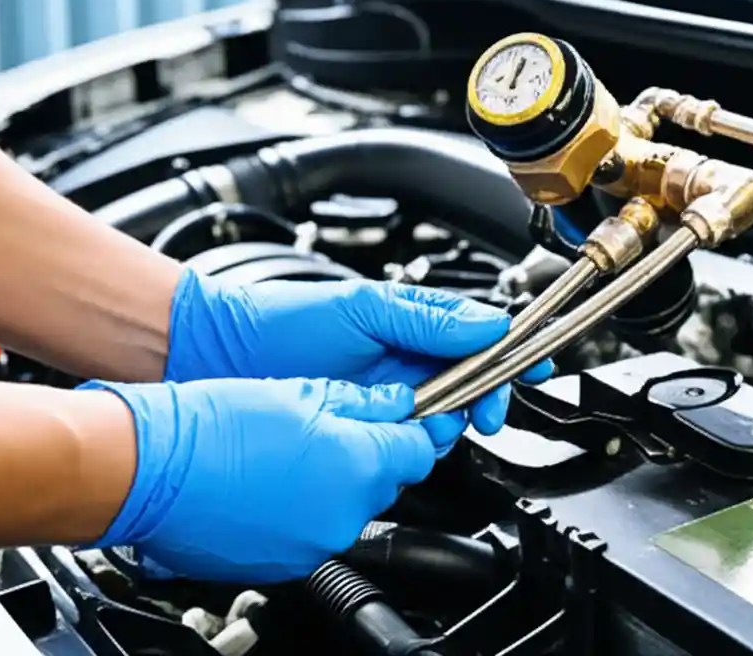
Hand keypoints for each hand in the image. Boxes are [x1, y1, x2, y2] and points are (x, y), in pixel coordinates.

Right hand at [80, 377, 434, 582]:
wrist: (148, 468)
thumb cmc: (210, 425)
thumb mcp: (298, 392)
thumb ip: (360, 402)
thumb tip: (394, 403)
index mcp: (357, 465)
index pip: (420, 449)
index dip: (415, 425)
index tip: (407, 413)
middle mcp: (343, 515)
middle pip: (386, 480)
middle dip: (370, 451)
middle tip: (333, 423)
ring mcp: (314, 545)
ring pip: (349, 507)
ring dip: (334, 480)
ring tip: (290, 451)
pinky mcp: (285, 564)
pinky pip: (314, 530)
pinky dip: (303, 507)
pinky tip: (270, 479)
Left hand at [163, 270, 552, 451]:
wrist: (216, 355)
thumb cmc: (279, 321)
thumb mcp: (361, 307)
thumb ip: (425, 317)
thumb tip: (486, 323)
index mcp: (410, 325)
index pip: (478, 339)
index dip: (511, 354)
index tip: (537, 365)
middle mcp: (402, 362)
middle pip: (470, 384)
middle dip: (485, 398)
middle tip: (486, 411)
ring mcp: (383, 398)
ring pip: (442, 419)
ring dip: (449, 424)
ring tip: (434, 421)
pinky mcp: (362, 430)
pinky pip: (407, 443)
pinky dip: (416, 445)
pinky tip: (408, 441)